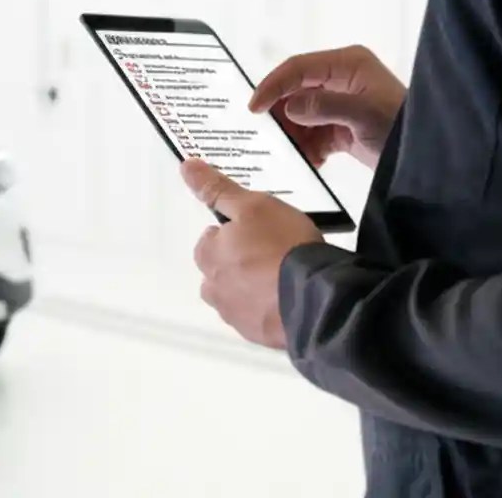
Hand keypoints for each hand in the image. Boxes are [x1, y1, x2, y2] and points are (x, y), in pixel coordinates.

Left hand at [181, 158, 323, 349]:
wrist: (315, 298)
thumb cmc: (282, 245)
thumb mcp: (253, 205)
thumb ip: (218, 189)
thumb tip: (186, 166)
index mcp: (209, 256)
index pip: (209, 240)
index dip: (233, 233)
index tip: (257, 231)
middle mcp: (213, 288)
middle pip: (220, 270)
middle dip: (239, 262)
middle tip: (274, 252)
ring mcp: (235, 315)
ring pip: (236, 296)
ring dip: (252, 288)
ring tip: (284, 276)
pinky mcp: (257, 335)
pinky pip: (258, 317)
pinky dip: (268, 309)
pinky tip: (290, 298)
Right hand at [249, 45, 405, 169]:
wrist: (428, 157)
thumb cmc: (402, 126)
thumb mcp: (364, 114)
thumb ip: (325, 107)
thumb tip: (290, 107)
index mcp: (347, 64)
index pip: (299, 68)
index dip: (273, 86)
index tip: (254, 108)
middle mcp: (341, 79)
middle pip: (295, 92)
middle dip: (283, 117)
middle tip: (272, 138)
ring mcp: (340, 103)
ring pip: (300, 117)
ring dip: (296, 137)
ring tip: (299, 154)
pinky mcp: (341, 126)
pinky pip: (312, 135)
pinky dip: (308, 149)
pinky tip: (313, 162)